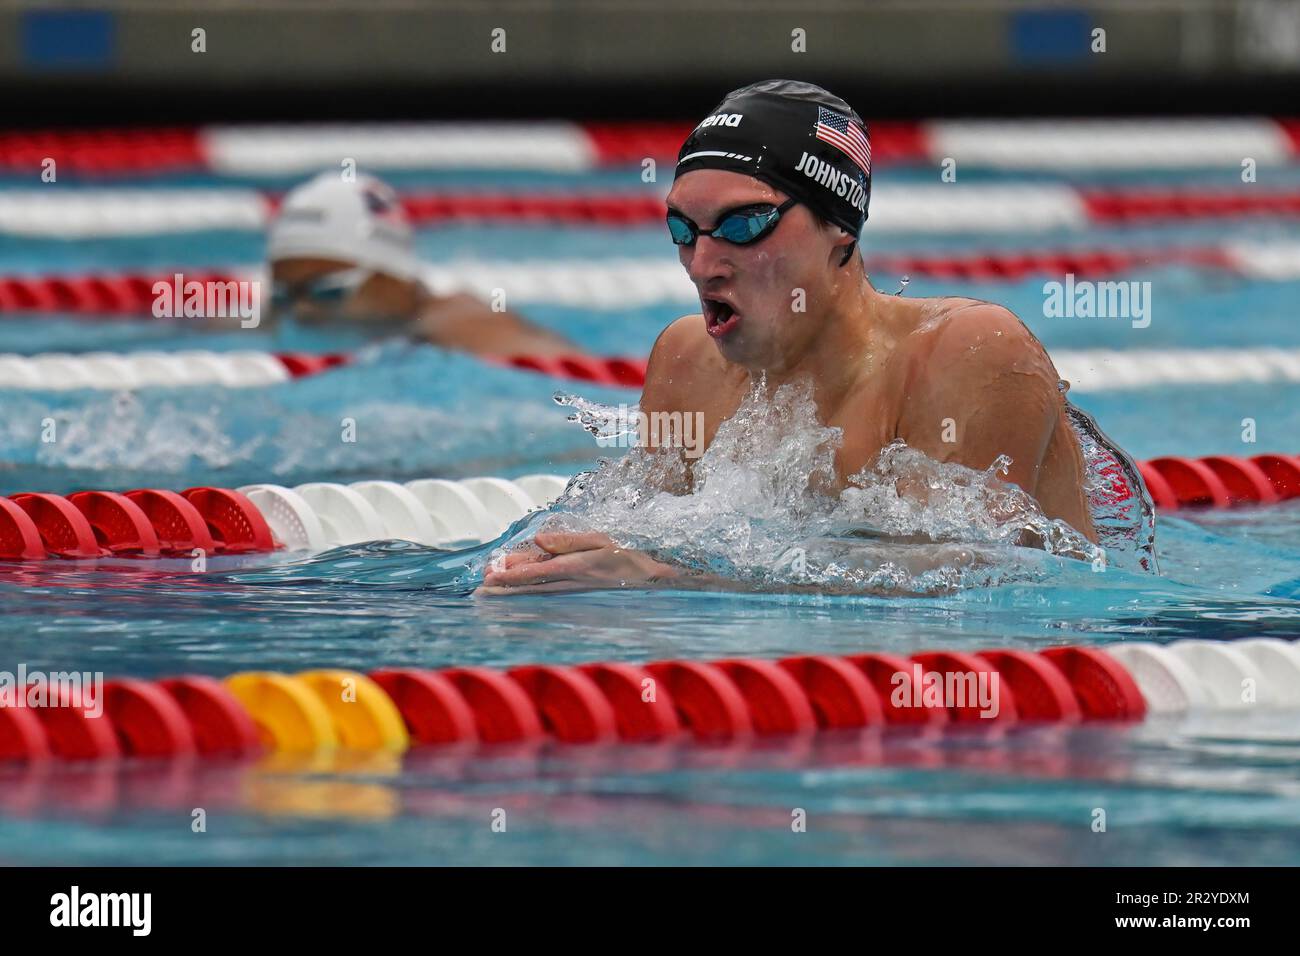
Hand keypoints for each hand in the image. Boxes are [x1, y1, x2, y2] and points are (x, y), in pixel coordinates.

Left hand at [475, 531, 677, 595]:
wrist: (655, 577)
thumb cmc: (630, 555)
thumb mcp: (601, 540)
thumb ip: (568, 541)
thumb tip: (538, 540)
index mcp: (575, 567)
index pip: (537, 572)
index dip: (513, 574)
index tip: (492, 575)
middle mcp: (571, 582)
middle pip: (531, 586)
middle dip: (505, 588)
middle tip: (480, 590)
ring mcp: (575, 589)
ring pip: (537, 591)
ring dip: (512, 591)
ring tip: (490, 592)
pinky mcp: (579, 591)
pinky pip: (549, 591)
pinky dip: (530, 590)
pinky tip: (519, 591)